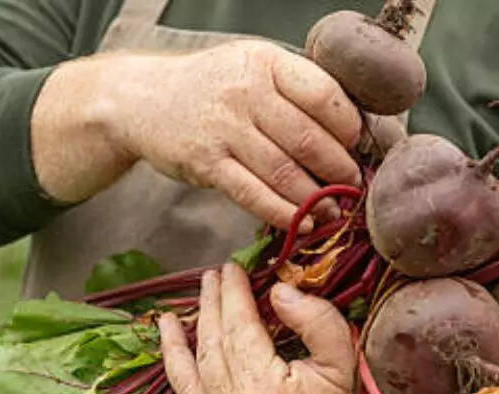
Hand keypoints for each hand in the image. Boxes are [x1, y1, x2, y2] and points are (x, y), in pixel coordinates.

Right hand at [33, 41, 362, 230]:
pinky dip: (283, 214)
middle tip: (352, 187)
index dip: (348, 127)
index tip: (356, 147)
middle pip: (308, 139)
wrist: (142, 100)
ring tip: (333, 212)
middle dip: (338, 170)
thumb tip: (350, 132)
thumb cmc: (211, 88)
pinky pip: (254, 195)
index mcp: (266, 63)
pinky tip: (301, 225)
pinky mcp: (205, 163)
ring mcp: (223, 129)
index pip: (324, 95)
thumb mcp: (251, 68)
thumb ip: (294, 90)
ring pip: (284, 172)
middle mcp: (245, 92)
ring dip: (315, 199)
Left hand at [116, 264, 389, 393]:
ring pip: (185, 387)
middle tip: (208, 281)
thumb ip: (315, 320)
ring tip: (164, 323)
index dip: (232, 293)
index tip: (230, 269)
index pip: (237, 326)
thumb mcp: (348, 359)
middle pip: (210, 349)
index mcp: (263, 386)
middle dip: (207, 310)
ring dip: (171, 353)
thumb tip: (277, 292)